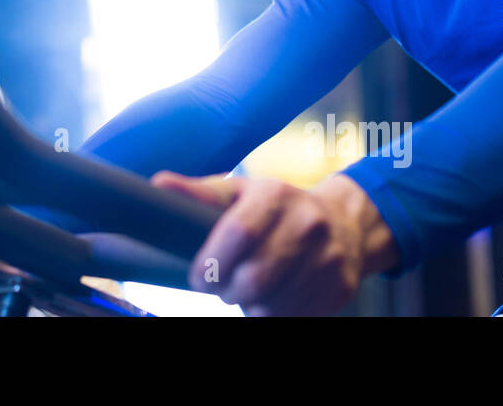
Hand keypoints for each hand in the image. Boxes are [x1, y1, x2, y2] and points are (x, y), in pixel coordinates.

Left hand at [151, 171, 397, 315]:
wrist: (344, 222)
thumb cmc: (277, 208)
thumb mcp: (239, 192)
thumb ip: (197, 193)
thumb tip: (158, 185)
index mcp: (275, 196)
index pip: (238, 234)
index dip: (211, 263)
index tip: (199, 277)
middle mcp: (307, 223)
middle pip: (255, 278)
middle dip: (228, 291)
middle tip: (223, 287)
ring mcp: (328, 257)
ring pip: (274, 306)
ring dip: (251, 307)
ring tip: (248, 292)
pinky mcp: (340, 286)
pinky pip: (296, 317)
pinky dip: (275, 315)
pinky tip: (273, 299)